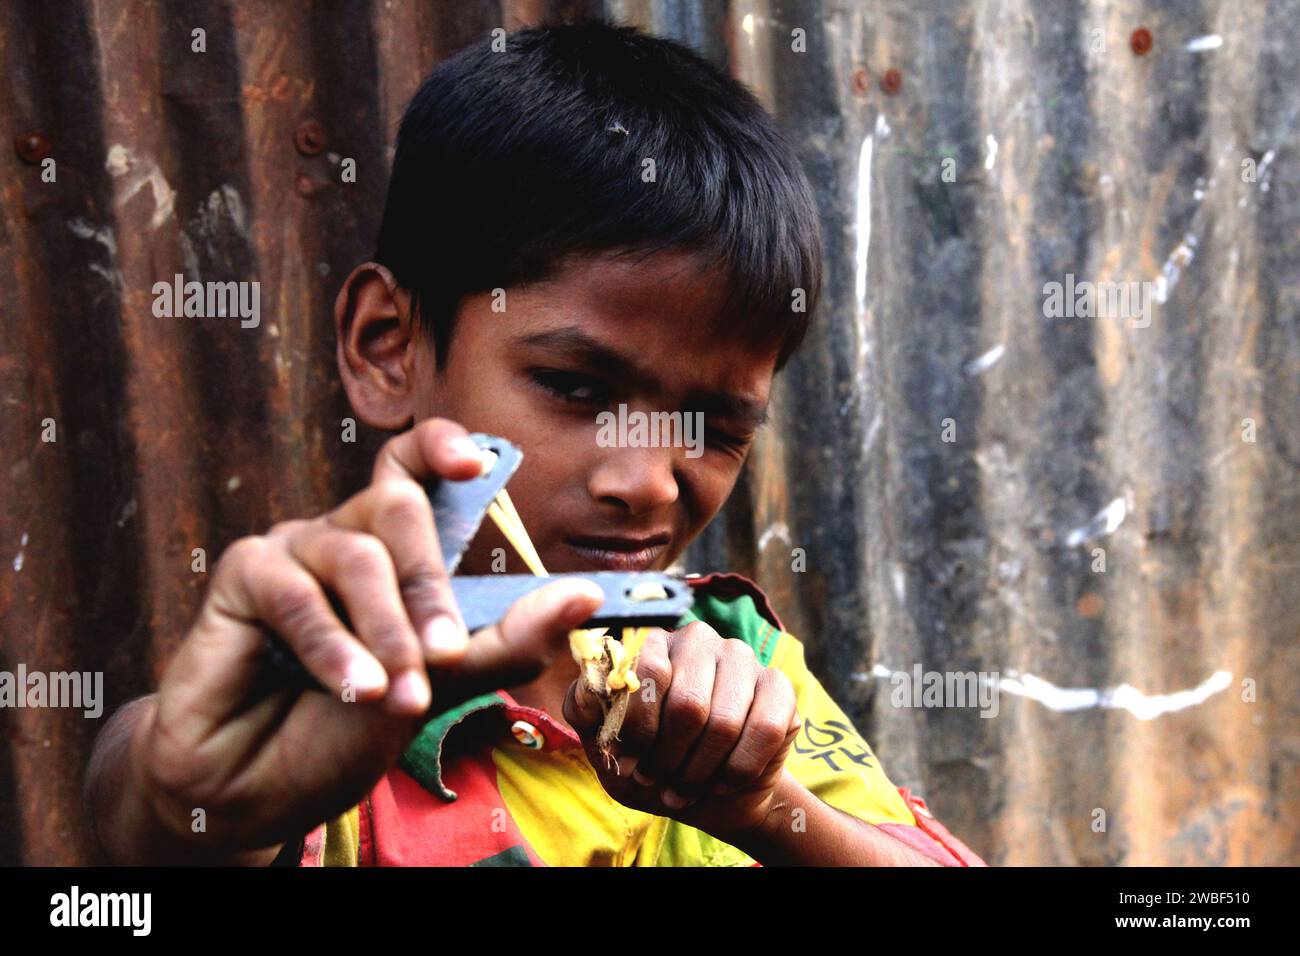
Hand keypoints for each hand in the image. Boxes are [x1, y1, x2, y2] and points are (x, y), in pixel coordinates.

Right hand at [118, 418, 603, 861]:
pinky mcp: (243, 576)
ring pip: (357, 554)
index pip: (413, 466)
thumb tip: (587, 596)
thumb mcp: (443, 686)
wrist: (263, 788)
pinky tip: (355, 689)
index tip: (477, 464)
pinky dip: (333, 647)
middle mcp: (344, 536)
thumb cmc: (348, 729)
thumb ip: (509, 640)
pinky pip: (297, 592)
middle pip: (398, 507)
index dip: (441, 444)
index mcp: (393, 548)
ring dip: (388, 632)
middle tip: (446, 655)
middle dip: (431, 584)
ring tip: (399, 695)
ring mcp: (292, 549)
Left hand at [563, 621, 800, 839]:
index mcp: (653, 642)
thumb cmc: (650, 762)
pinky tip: (725, 780)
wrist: (709, 795)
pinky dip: (739, 769)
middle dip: (670, 759)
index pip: (647, 670)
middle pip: (688, 703)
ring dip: (701, 771)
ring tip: (687, 787)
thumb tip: (588, 688)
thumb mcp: (605, 743)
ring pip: (724, 722)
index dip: (638, 728)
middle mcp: (698, 639)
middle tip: (660, 782)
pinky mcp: (778, 686)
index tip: (630, 762)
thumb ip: (586, 709)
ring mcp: (741, 657)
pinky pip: (763, 730)